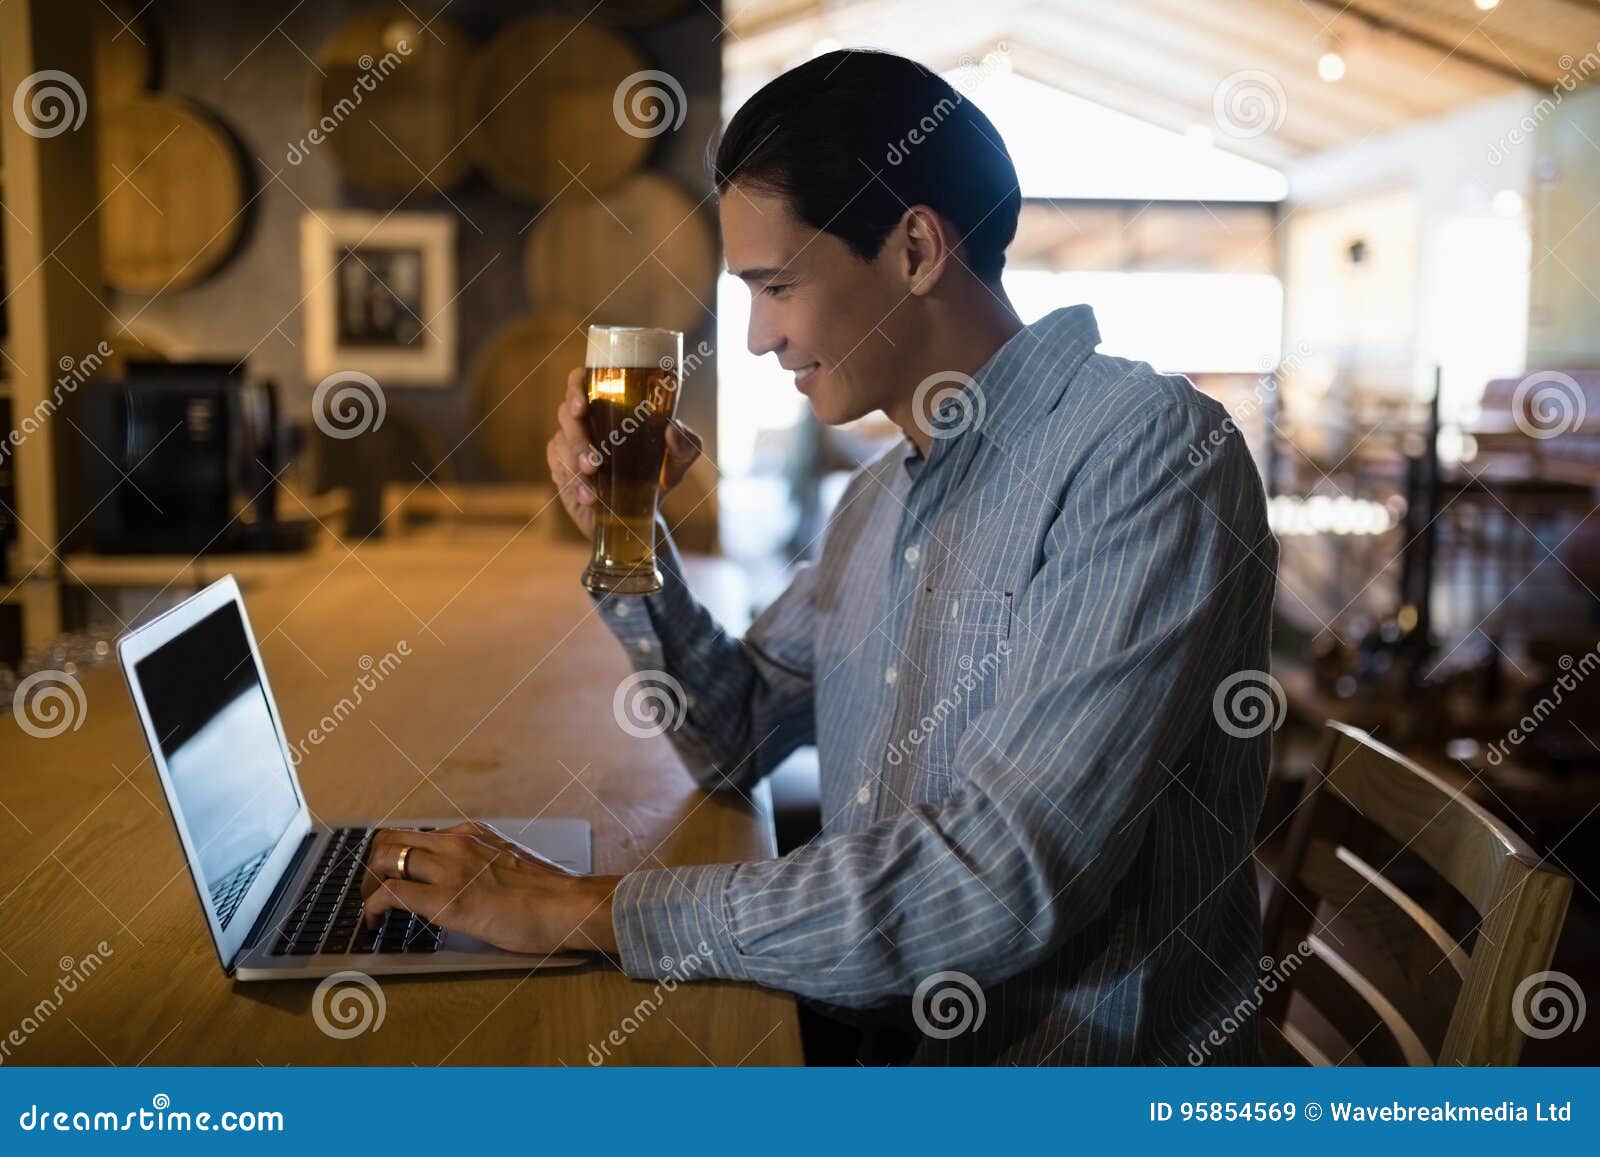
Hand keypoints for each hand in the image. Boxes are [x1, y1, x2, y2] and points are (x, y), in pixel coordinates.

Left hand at [360, 821, 620, 954]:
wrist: (567, 906)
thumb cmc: (551, 894)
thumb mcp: (512, 865)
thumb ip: (486, 866)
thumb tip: (473, 886)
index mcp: (474, 834)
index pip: (419, 835)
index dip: (398, 855)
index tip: (393, 873)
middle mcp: (456, 843)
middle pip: (392, 839)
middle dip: (374, 865)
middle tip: (372, 889)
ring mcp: (449, 869)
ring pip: (385, 859)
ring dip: (369, 883)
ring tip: (370, 908)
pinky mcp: (444, 899)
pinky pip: (390, 894)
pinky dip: (371, 907)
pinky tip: (373, 922)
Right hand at [546, 366, 703, 540]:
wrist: (641, 513)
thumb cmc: (658, 476)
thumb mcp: (678, 461)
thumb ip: (685, 445)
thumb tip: (673, 430)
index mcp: (609, 405)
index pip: (582, 382)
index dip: (576, 388)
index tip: (582, 406)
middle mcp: (587, 420)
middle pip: (566, 413)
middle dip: (577, 437)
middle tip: (594, 462)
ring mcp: (570, 444)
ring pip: (561, 444)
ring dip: (575, 464)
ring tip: (593, 486)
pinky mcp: (562, 468)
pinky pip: (559, 468)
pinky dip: (574, 484)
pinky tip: (588, 497)